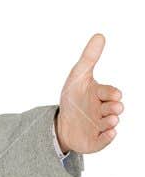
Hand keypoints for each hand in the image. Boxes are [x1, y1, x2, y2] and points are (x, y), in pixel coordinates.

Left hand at [56, 34, 122, 155]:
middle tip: (114, 108)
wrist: (61, 124)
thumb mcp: (77, 76)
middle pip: (113, 109)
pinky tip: (110, 133)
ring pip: (110, 124)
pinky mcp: (96, 140)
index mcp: (100, 95)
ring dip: (111, 122)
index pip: (109, 92)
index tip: (114, 94)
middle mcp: (103, 110)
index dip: (111, 93)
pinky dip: (107, 138)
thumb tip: (99, 35)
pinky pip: (104, 141)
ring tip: (110, 120)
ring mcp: (100, 126)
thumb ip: (89, 57)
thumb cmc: (73, 98)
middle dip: (114, 108)